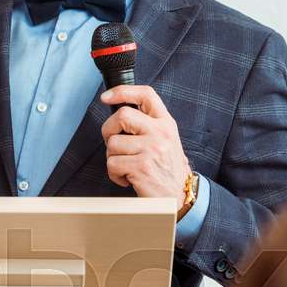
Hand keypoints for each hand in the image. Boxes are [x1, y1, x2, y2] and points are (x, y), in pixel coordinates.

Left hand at [99, 84, 190, 204]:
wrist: (180, 195)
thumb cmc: (167, 168)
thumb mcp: (165, 140)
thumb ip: (148, 125)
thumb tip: (119, 115)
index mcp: (166, 123)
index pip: (146, 95)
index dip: (122, 91)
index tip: (106, 97)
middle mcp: (160, 132)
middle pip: (122, 115)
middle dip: (108, 130)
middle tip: (114, 144)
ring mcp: (151, 149)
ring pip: (113, 143)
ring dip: (113, 158)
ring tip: (127, 166)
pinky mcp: (141, 166)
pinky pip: (112, 163)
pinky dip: (114, 174)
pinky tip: (127, 178)